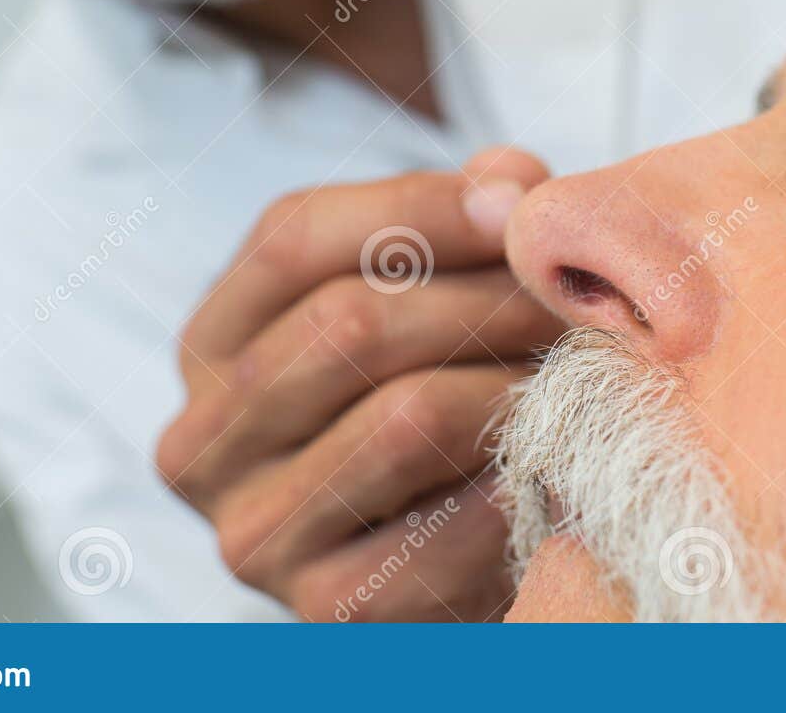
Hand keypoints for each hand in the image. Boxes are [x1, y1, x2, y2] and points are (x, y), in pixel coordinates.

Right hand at [155, 147, 561, 621]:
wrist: (441, 560)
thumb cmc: (428, 399)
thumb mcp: (422, 298)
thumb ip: (458, 223)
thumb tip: (511, 177)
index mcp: (211, 341)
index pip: (290, 239)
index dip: (415, 207)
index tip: (522, 203)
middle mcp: (203, 437)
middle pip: (348, 324)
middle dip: (487, 299)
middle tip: (577, 299)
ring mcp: (251, 530)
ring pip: (403, 419)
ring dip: (515, 386)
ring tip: (582, 370)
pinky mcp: (320, 606)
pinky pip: (443, 528)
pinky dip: (516, 485)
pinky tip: (558, 461)